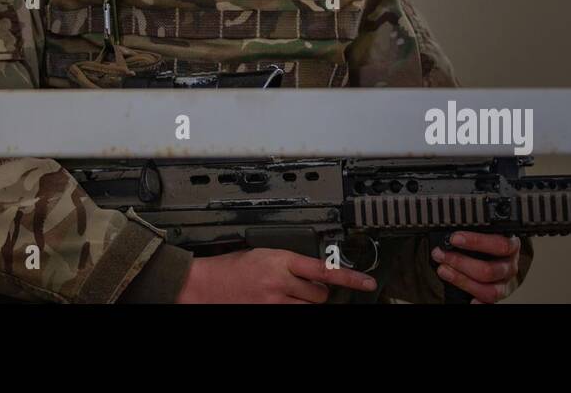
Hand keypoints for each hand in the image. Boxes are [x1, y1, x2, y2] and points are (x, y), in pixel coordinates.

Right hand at [175, 248, 377, 303]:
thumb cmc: (229, 268)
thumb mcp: (263, 254)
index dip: (349, 277)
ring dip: (305, 303)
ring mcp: (274, 302)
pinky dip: (291, 309)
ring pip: (309, 308)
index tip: (366, 282)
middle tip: (301, 287)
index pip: (323, 269)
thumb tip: (312, 271)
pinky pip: (293, 316)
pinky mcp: (267, 315)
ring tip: (286, 295)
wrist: (205, 285)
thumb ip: (289, 262)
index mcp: (279, 260)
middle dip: (316, 292)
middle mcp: (280, 282)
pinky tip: (280, 302)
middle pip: (320, 294)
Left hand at [431, 232, 521, 302]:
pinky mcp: (498, 296)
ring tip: (444, 271)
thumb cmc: (493, 247)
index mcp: (511, 247)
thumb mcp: (489, 236)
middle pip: (489, 270)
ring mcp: (505, 284)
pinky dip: (478, 303)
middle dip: (460, 262)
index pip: (498, 245)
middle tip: (442, 255)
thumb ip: (475, 236)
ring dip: (462, 280)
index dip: (476, 242)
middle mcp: (510, 267)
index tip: (454, 239)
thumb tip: (450, 236)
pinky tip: (469, 300)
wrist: (506, 261)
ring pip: (489, 290)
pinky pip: (489, 303)